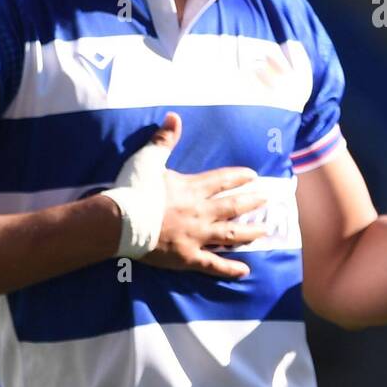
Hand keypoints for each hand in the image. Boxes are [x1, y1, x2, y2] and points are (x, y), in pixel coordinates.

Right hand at [130, 113, 268, 275]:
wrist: (119, 222)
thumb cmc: (133, 189)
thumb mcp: (148, 159)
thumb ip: (164, 139)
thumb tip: (174, 116)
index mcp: (192, 188)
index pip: (222, 180)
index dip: (239, 177)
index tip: (253, 175)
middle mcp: (200, 211)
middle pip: (232, 206)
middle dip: (251, 202)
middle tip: (267, 200)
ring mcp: (196, 236)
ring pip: (230, 235)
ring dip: (249, 233)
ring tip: (265, 232)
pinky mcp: (188, 257)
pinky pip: (213, 264)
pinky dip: (230, 268)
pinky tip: (245, 270)